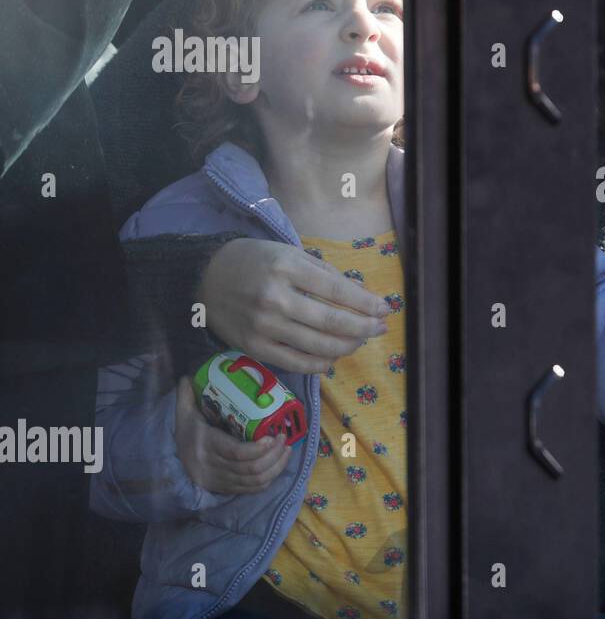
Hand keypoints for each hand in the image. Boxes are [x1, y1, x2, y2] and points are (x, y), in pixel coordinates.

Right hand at [174, 376, 293, 493]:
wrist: (174, 463)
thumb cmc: (186, 434)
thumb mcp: (183, 414)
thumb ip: (186, 396)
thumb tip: (187, 378)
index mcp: (205, 446)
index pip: (236, 453)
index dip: (258, 448)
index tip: (274, 436)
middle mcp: (212, 467)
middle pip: (250, 468)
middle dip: (273, 455)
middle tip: (285, 439)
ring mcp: (220, 481)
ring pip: (254, 481)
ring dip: (276, 467)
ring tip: (287, 450)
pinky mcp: (226, 489)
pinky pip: (252, 489)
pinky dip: (269, 479)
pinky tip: (278, 464)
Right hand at [198, 238, 391, 373]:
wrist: (205, 277)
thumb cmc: (254, 261)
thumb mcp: (289, 253)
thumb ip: (324, 273)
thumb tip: (359, 296)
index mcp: (286, 268)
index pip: (337, 290)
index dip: (366, 303)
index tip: (384, 308)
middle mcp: (275, 298)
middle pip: (331, 321)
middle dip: (363, 327)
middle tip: (380, 328)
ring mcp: (263, 326)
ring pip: (317, 346)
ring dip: (346, 346)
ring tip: (359, 341)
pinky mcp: (254, 347)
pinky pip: (295, 362)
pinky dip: (319, 364)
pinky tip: (332, 359)